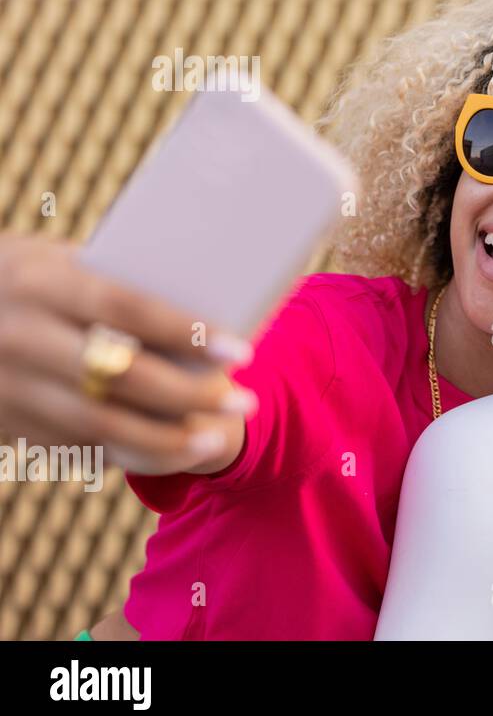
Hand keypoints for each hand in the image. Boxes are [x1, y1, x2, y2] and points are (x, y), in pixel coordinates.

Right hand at [0, 233, 254, 474]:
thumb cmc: (29, 278)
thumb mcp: (57, 264)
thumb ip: (116, 284)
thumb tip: (207, 305)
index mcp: (39, 281)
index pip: (127, 309)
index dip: (188, 333)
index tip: (242, 352)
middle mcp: (18, 336)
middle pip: (121, 375)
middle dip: (190, 395)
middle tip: (244, 403)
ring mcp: (5, 386)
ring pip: (99, 424)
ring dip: (164, 440)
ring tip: (211, 440)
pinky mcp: (1, 425)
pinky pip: (74, 447)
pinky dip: (124, 451)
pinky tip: (163, 451)